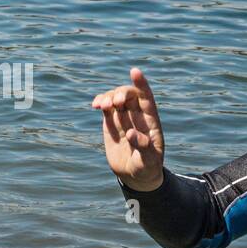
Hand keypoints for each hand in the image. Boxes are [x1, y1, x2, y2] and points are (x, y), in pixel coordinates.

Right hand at [91, 68, 165, 192]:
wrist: (134, 175)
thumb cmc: (147, 168)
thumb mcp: (148, 161)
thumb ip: (143, 147)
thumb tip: (131, 133)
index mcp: (150, 121)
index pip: (147, 98)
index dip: (141, 84)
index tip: (134, 71)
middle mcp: (137, 115)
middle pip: (129, 94)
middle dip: (121, 93)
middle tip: (115, 103)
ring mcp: (123, 117)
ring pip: (115, 98)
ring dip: (108, 97)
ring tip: (102, 106)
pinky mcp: (111, 122)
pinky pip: (105, 106)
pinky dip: (100, 102)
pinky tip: (95, 105)